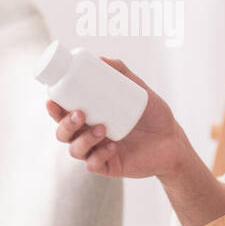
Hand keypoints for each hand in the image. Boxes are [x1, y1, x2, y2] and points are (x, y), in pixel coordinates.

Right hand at [46, 56, 182, 178]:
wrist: (172, 140)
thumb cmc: (154, 115)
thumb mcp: (139, 90)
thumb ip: (122, 72)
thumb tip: (101, 58)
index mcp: (90, 117)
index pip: (63, 114)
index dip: (54, 109)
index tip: (52, 100)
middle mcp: (89, 135)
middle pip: (63, 133)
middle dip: (65, 124)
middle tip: (80, 114)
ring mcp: (97, 151)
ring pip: (75, 150)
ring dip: (83, 140)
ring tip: (102, 129)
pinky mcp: (108, 167)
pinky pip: (93, 164)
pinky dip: (99, 155)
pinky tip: (112, 147)